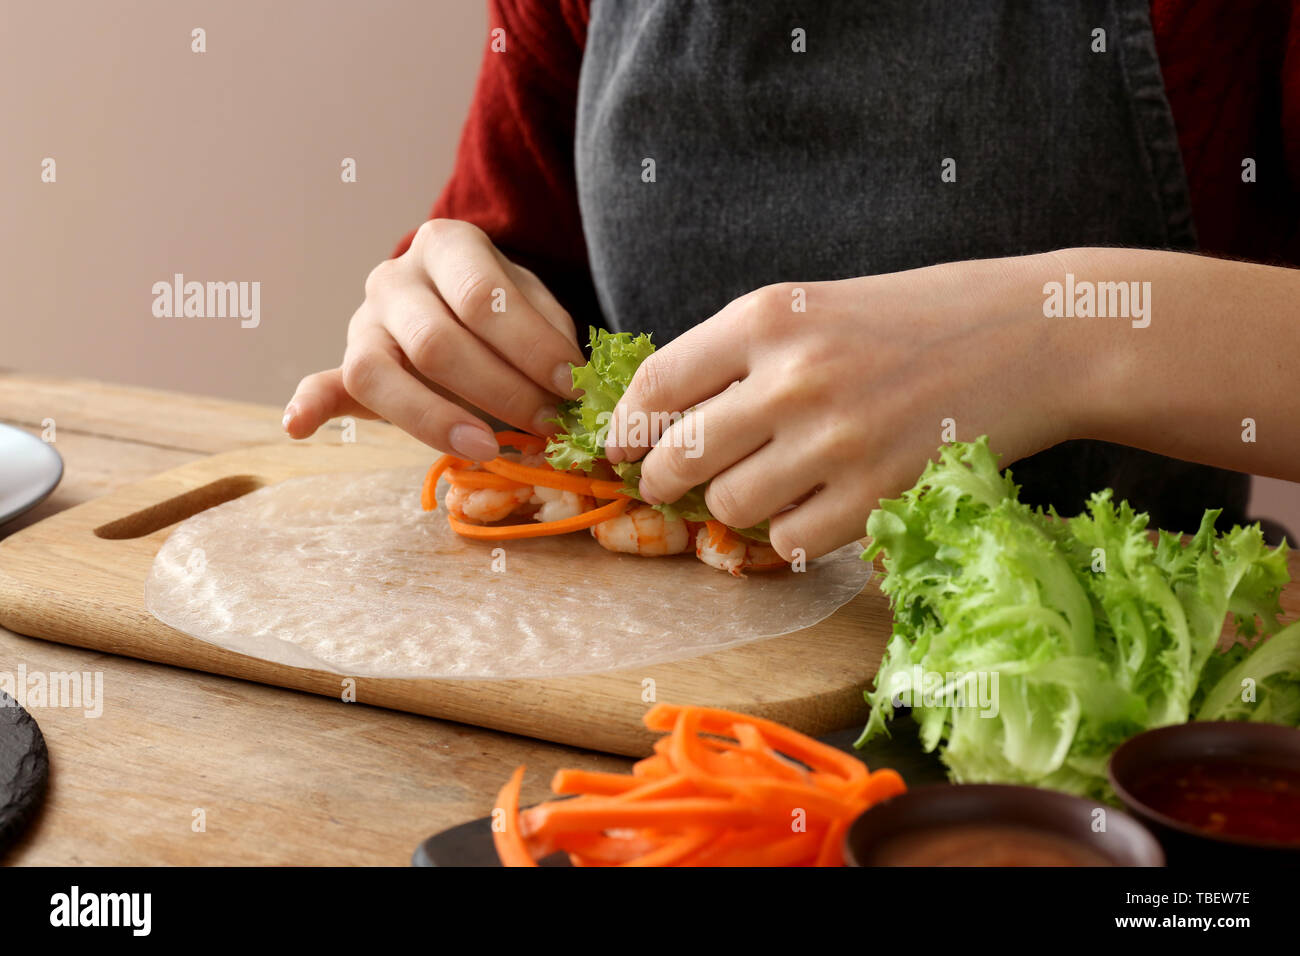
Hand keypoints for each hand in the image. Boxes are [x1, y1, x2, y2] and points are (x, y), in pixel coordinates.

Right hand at [283, 219, 585, 459]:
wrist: (461, 305)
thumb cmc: (504, 310)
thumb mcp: (536, 303)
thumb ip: (548, 334)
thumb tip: (569, 384)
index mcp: (447, 246)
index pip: (483, 297)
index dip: (530, 347)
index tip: (570, 387)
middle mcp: (395, 278)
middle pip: (436, 342)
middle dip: (499, 391)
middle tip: (546, 425)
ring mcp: (364, 323)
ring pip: (379, 372)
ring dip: (435, 419)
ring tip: (486, 449)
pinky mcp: (347, 366)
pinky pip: (322, 384)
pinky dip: (309, 405)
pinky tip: (298, 427)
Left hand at [605, 253, 1081, 558]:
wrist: (1037, 333)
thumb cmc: (921, 317)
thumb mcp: (819, 306)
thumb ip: (744, 353)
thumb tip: (666, 416)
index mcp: (769, 315)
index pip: (657, 384)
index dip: (625, 426)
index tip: (619, 447)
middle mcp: (792, 376)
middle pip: (677, 456)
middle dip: (658, 481)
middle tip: (664, 487)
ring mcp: (836, 439)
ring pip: (729, 506)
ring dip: (732, 508)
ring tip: (759, 489)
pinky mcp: (880, 493)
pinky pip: (792, 542)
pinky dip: (791, 535)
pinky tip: (813, 508)